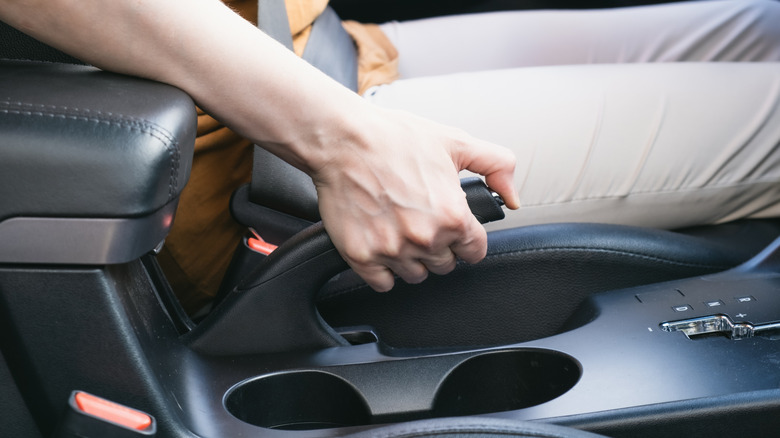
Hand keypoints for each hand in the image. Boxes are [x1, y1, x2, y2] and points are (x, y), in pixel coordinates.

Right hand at [312, 106, 517, 291]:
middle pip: (445, 265)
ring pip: (415, 275)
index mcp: (453, 216)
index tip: (452, 227)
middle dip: (438, 246)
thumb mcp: (456, 142)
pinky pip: (383, 283)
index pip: (475, 252)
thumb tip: (513, 198)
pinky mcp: (362, 256)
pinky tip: (381, 243)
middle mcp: (425, 238)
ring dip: (412, 259)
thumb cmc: (395, 138)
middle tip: (421, 220)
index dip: (465, 238)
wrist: (343, 139)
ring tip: (400, 230)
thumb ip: (497, 167)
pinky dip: (383, 269)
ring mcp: (392, 250)